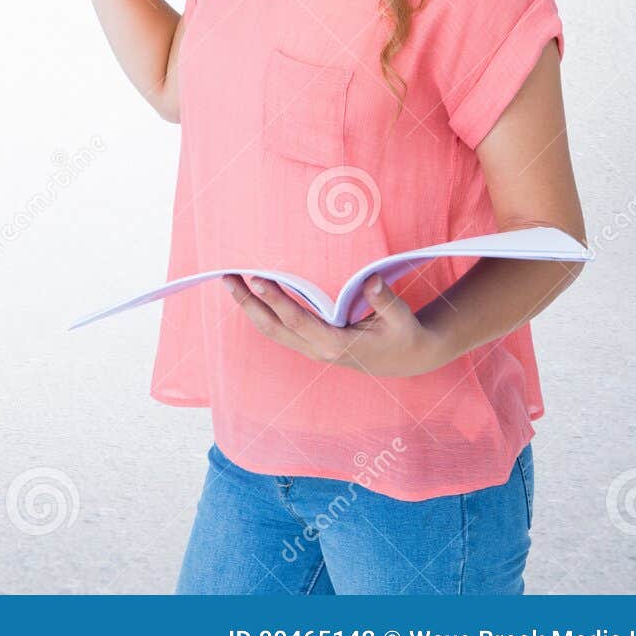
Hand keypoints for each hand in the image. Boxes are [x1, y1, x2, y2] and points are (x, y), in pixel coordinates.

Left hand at [225, 274, 449, 378]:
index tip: (258, 279)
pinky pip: (279, 330)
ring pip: (272, 330)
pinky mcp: (310, 345)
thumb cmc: (405, 334)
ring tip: (230, 282)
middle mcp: (318, 350)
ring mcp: (311, 349)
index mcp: (337, 344)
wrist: (408, 358)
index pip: (298, 321)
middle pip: (274, 327)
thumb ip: (385, 300)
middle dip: (248, 303)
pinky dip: (261, 312)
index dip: (277, 300)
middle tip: (227, 278)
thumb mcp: (403, 318)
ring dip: (249, 307)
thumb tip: (371, 280)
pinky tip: (250, 295)